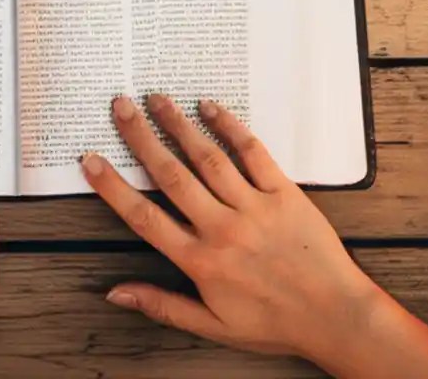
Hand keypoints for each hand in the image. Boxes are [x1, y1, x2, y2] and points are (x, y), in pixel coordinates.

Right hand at [81, 95, 379, 360]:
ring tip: (157, 100)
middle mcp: (222, 229)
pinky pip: (254, 154)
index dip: (113, 188)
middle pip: (171, 175)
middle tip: (121, 107)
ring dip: (179, 125)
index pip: (144, 218)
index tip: (91, 161)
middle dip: (141, 138)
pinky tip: (210, 108)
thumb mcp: (213, 327)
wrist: (335, 316)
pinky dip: (230, 128)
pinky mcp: (284, 195)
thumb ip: (162, 306)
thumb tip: (115, 293)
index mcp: (200, 262)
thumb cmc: (276, 324)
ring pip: (208, 158)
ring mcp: (254, 208)